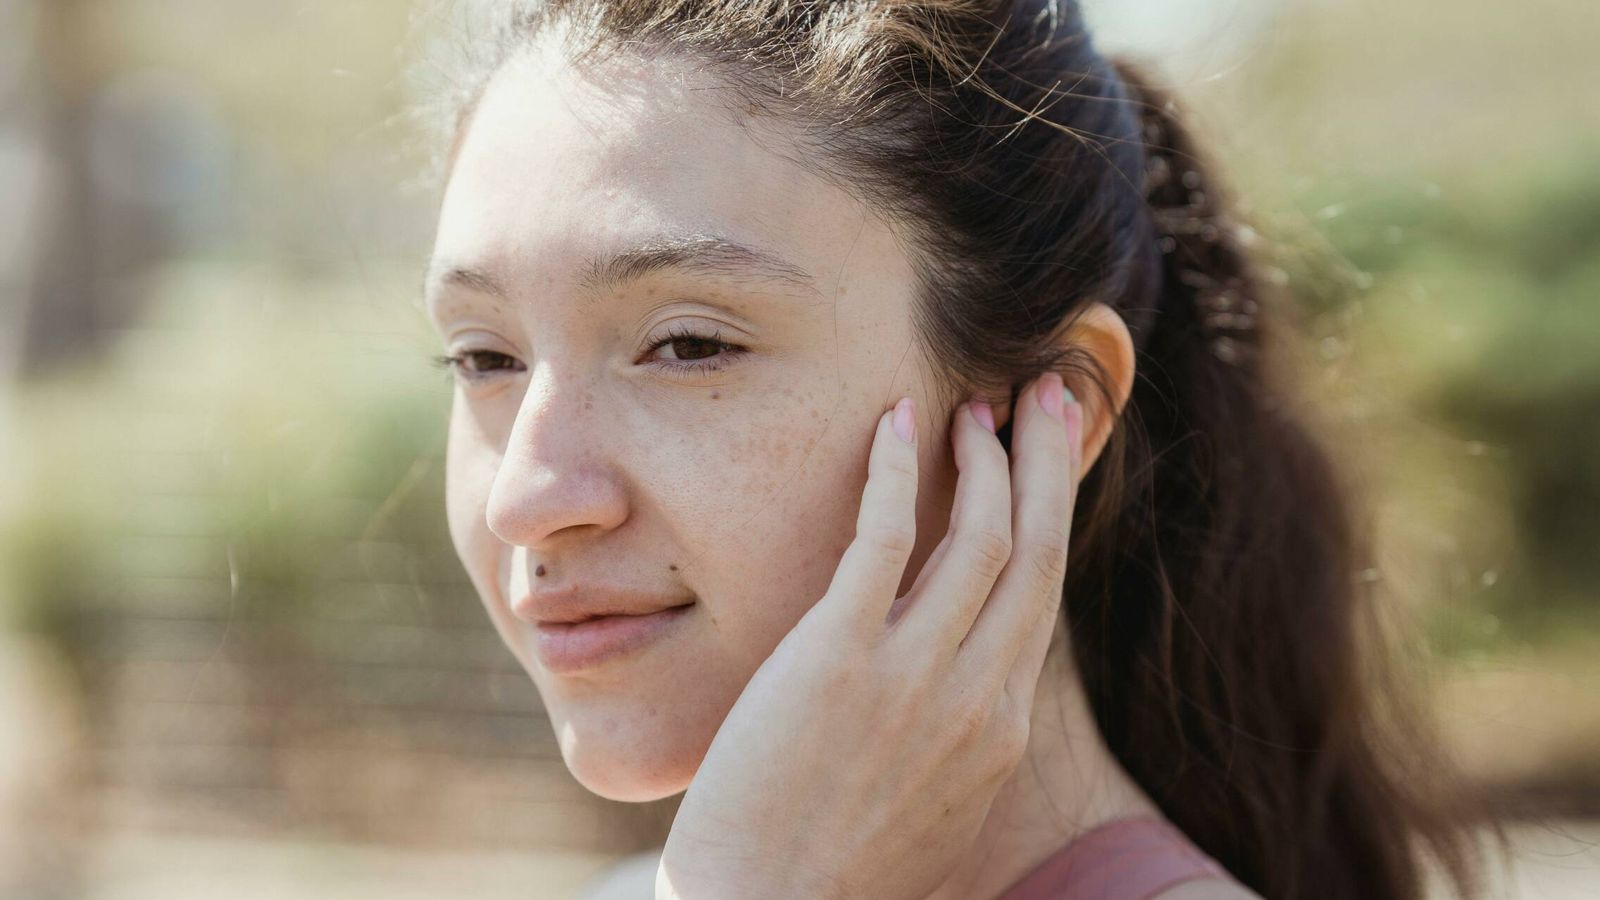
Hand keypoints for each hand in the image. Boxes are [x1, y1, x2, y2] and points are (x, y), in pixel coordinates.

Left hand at [656, 372, 1084, 899]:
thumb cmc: (831, 878)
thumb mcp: (931, 816)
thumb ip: (958, 750)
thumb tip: (961, 709)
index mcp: (1001, 733)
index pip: (1041, 600)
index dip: (1048, 518)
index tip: (1043, 465)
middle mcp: (978, 697)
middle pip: (1037, 551)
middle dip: (1047, 462)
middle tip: (1045, 393)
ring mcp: (913, 676)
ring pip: (983, 536)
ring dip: (985, 457)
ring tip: (974, 406)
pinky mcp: (838, 659)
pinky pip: (887, 539)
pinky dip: (899, 471)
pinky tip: (897, 423)